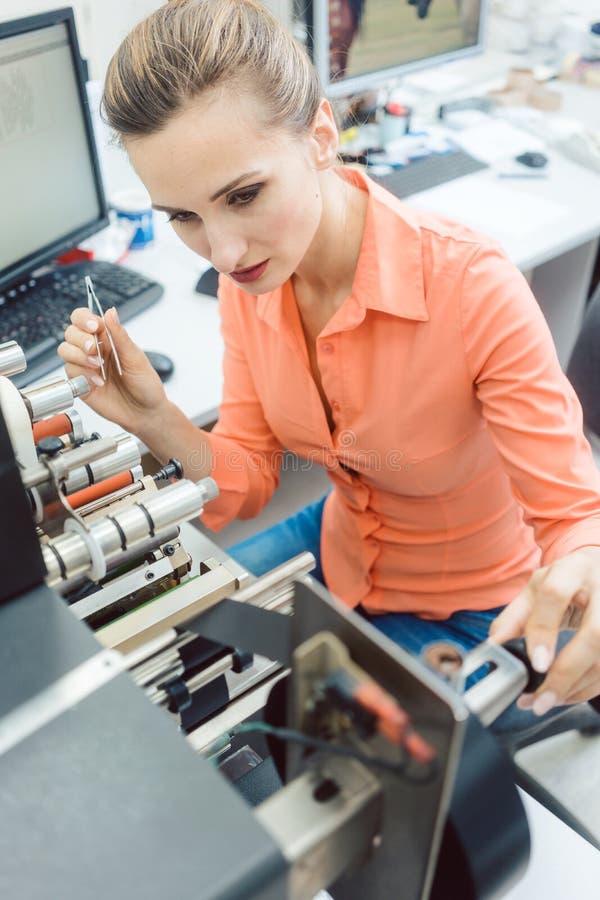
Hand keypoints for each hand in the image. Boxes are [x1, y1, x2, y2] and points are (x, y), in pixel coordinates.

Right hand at [58, 306, 167, 433]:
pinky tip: (98, 382)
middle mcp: (94, 351)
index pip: (85, 319)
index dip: (84, 319)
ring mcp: (86, 367)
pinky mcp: (81, 384)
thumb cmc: (145, 385)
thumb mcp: (136, 358)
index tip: (94, 327)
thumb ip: (120, 336)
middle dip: (81, 339)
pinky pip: (70, 372)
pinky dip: (83, 375)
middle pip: (71, 332)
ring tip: (97, 365)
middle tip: (95, 349)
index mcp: (108, 339)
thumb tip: (111, 312)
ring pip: (65, 350)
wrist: (145, 413)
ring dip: (79, 355)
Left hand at [489, 547, 599, 713]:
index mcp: (573, 570)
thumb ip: (515, 617)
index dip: (544, 631)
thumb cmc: (568, 582)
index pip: (556, 596)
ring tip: (546, 701)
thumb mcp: (537, 590)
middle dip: (566, 673)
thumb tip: (494, 645)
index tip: (536, 664)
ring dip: (575, 688)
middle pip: (595, 634)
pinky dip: (587, 689)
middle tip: (541, 699)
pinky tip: (566, 695)